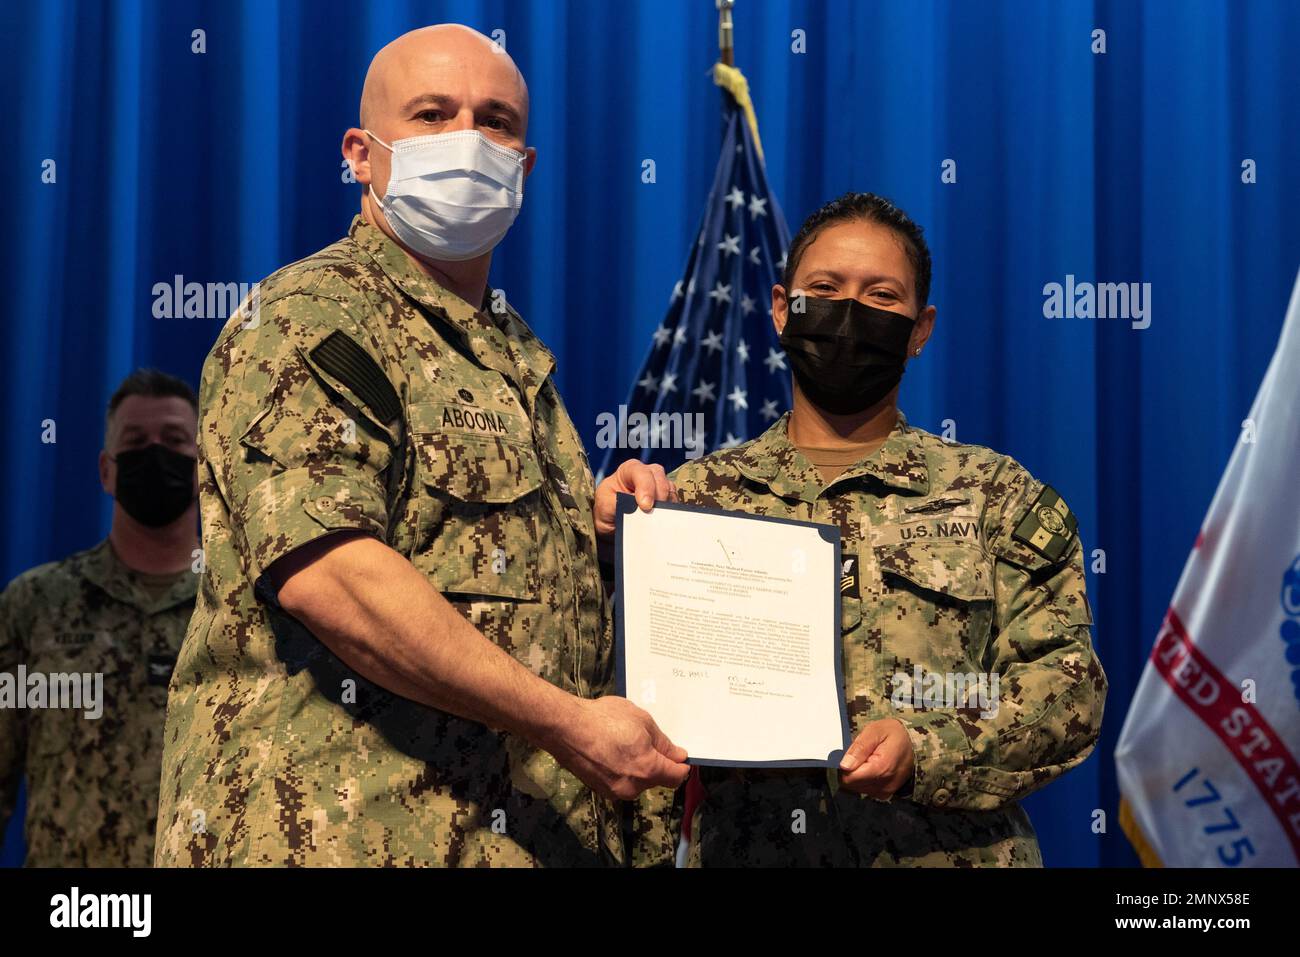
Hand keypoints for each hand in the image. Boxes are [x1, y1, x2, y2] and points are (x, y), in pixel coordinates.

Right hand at [548, 696, 690, 800]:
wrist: (566, 728)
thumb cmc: (604, 719)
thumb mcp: (641, 720)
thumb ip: (662, 742)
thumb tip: (677, 755)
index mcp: (648, 769)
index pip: (676, 777)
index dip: (681, 765)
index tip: (679, 756)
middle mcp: (633, 786)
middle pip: (656, 779)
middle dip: (657, 764)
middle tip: (645, 740)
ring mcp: (615, 791)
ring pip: (638, 781)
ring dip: (638, 767)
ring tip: (623, 744)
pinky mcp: (600, 790)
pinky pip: (621, 782)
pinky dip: (622, 770)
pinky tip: (611, 752)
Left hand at [593, 459, 675, 537]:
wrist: (612, 521)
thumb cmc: (607, 507)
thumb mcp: (605, 505)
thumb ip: (619, 503)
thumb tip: (636, 506)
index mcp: (629, 470)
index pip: (641, 473)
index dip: (646, 488)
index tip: (645, 506)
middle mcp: (647, 473)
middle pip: (660, 478)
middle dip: (658, 496)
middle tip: (652, 514)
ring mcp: (659, 484)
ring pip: (670, 490)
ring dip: (665, 505)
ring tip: (655, 519)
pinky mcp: (667, 498)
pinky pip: (675, 502)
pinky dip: (670, 511)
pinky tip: (662, 520)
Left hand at [838, 718, 914, 798]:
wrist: (916, 743)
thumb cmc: (895, 734)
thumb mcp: (875, 731)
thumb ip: (859, 748)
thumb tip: (844, 766)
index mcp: (881, 768)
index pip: (849, 779)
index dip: (845, 766)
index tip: (852, 754)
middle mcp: (884, 785)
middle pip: (851, 785)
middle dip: (851, 770)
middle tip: (863, 755)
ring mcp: (886, 791)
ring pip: (857, 788)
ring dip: (858, 775)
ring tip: (870, 759)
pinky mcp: (886, 793)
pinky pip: (866, 790)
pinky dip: (865, 780)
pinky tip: (873, 767)